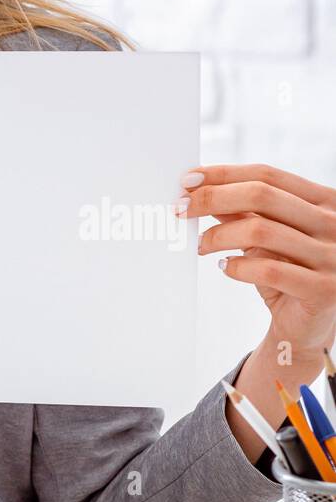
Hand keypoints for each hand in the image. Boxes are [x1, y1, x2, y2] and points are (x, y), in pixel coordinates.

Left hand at [180, 164, 335, 355]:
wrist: (310, 326)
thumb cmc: (289, 272)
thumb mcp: (268, 238)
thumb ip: (243, 214)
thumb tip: (201, 191)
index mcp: (325, 201)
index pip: (268, 175)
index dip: (224, 174)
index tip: (188, 179)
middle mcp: (335, 223)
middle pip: (261, 196)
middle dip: (212, 198)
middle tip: (180, 210)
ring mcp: (334, 256)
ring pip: (260, 231)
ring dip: (218, 236)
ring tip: (201, 245)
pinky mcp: (325, 289)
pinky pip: (268, 270)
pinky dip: (237, 266)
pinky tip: (223, 267)